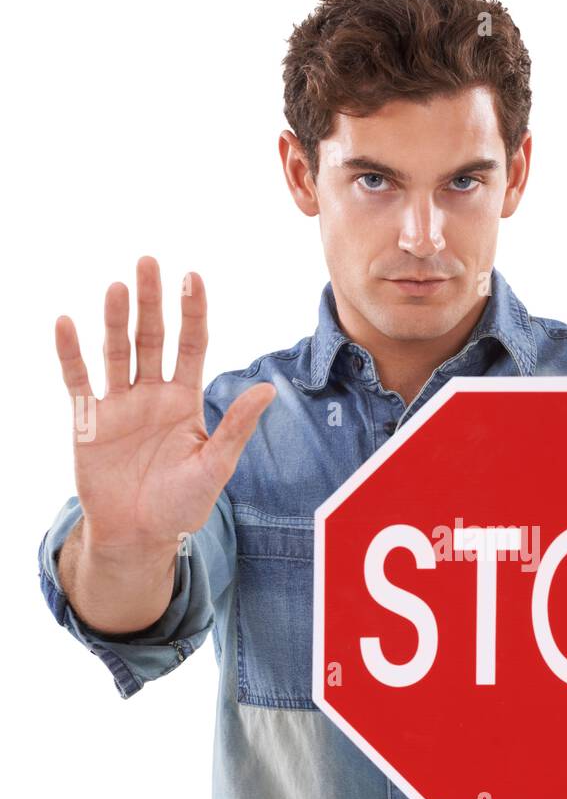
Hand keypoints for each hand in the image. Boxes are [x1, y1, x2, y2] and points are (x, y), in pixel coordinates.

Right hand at [54, 256, 276, 551]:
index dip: (192, 312)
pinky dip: (70, 353)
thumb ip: (236, 427)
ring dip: (115, 319)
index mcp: (185, 400)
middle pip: (152, 338)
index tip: (194, 276)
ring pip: (117, 352)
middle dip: (152, 302)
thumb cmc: (182, 505)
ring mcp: (119, 405)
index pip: (191, 345)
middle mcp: (151, 394)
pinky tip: (66, 323)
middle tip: (149, 262)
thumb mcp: (215, 466)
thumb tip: (268, 390)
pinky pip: (78, 380)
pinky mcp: (88, 421)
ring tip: (117, 286)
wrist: (139, 537)